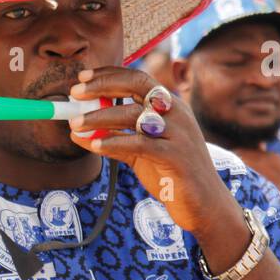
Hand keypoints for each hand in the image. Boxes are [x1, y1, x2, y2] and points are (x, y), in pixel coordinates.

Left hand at [67, 67, 243, 243]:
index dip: (108, 75)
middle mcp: (176, 113)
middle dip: (102, 85)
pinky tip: (95, 146)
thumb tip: (75, 131)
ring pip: (134, 115)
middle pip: (137, 86)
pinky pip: (140, 144)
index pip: (137, 78)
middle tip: (74, 93)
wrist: (204, 204)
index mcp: (168, 106)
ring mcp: (178, 133)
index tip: (81, 78)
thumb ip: (111, 139)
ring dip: (100, 117)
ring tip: (75, 124)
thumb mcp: (138, 153)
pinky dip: (114, 143)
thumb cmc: (170, 174)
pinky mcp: (176, 156)